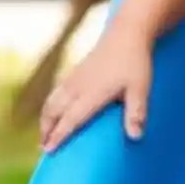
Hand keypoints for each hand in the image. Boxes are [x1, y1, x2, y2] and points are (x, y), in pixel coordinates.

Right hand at [40, 32, 152, 151]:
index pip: (71, 119)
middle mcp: (78, 86)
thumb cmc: (135, 62)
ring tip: (44, 135)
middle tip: (43, 149)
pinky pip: (57, 93)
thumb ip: (136, 112)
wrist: (127, 33)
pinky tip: (54, 113)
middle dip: (46, 130)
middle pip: (54, 111)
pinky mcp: (76, 73)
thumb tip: (136, 137)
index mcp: (92, 93)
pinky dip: (50, 106)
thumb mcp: (140, 89)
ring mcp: (75, 78)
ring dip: (45, 119)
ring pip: (52, 101)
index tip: (49, 150)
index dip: (58, 135)